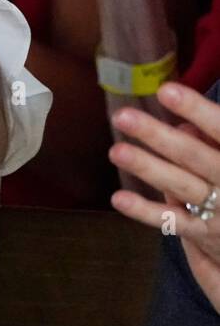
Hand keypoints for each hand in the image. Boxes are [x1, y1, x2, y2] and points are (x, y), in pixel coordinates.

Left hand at [108, 82, 219, 310]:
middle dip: (158, 136)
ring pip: (181, 186)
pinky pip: (174, 222)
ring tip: (116, 151)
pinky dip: (146, 211)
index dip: (197, 110)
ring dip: (148, 168)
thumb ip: (214, 141)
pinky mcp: (205, 234)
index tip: (165, 91)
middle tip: (122, 116)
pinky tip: (119, 198)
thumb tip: (184, 126)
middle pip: (194, 156)